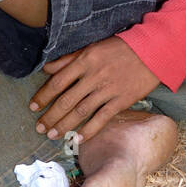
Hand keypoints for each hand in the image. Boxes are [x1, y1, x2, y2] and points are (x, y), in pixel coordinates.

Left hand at [29, 36, 159, 142]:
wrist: (153, 51)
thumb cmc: (121, 48)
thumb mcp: (92, 47)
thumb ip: (68, 59)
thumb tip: (47, 69)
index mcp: (85, 61)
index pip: (58, 82)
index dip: (43, 96)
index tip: (33, 107)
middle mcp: (94, 76)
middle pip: (66, 100)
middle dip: (50, 116)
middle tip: (39, 128)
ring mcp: (108, 90)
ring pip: (81, 111)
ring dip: (64, 125)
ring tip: (52, 135)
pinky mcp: (122, 101)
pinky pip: (102, 118)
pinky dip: (89, 130)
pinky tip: (78, 139)